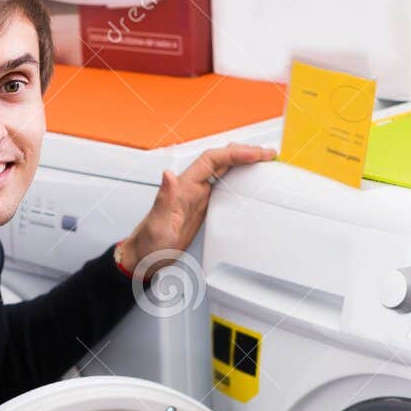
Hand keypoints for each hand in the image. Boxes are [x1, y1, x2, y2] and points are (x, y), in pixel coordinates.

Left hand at [119, 142, 276, 275]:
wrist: (143, 258)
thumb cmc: (147, 243)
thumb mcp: (157, 224)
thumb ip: (163, 199)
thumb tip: (168, 174)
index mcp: (183, 187)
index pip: (211, 160)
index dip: (234, 153)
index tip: (254, 154)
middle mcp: (190, 188)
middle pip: (221, 160)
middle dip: (244, 153)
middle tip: (267, 154)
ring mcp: (197, 197)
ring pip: (223, 171)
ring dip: (243, 163)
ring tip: (263, 161)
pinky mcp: (201, 208)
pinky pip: (222, 187)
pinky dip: (238, 179)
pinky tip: (247, 182)